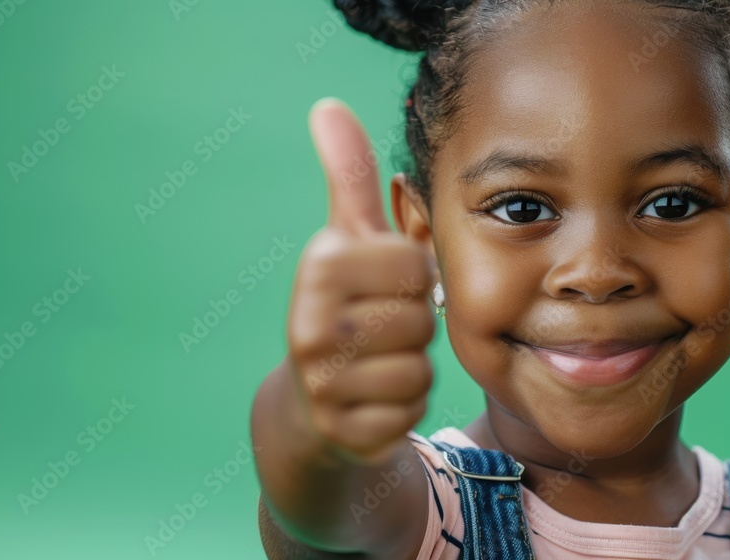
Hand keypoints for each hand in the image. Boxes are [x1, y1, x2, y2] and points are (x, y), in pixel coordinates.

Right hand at [287, 98, 435, 465]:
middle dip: (411, 326)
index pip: (415, 265)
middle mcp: (310, 324)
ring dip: (409, 368)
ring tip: (375, 365)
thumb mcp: (346, 242)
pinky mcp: (343, 432)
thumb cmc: (343, 310)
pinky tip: (373, 400)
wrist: (308, 406)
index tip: (380, 288)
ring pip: (420, 368)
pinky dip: (401, 407)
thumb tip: (328, 105)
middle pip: (420, 317)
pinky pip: (411, 410)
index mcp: (319, 267)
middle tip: (379, 331)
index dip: (410, 277)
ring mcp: (323, 384)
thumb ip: (349, 177)